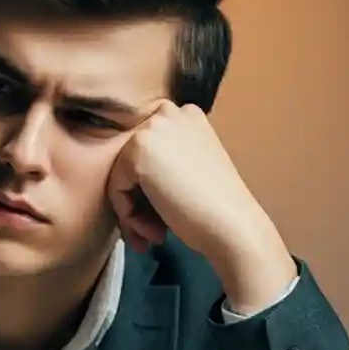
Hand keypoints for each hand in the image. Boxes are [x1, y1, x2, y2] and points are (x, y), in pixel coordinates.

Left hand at [107, 99, 295, 312]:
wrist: (232, 224)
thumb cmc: (216, 206)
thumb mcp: (190, 167)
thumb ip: (164, 161)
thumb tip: (131, 179)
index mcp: (185, 114)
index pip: (146, 149)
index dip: (148, 186)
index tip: (161, 215)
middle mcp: (167, 113)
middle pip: (130, 161)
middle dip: (138, 201)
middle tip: (154, 232)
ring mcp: (151, 130)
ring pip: (120, 176)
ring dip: (134, 212)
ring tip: (153, 236)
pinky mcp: (137, 153)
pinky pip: (116, 188)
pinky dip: (129, 215)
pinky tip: (155, 232)